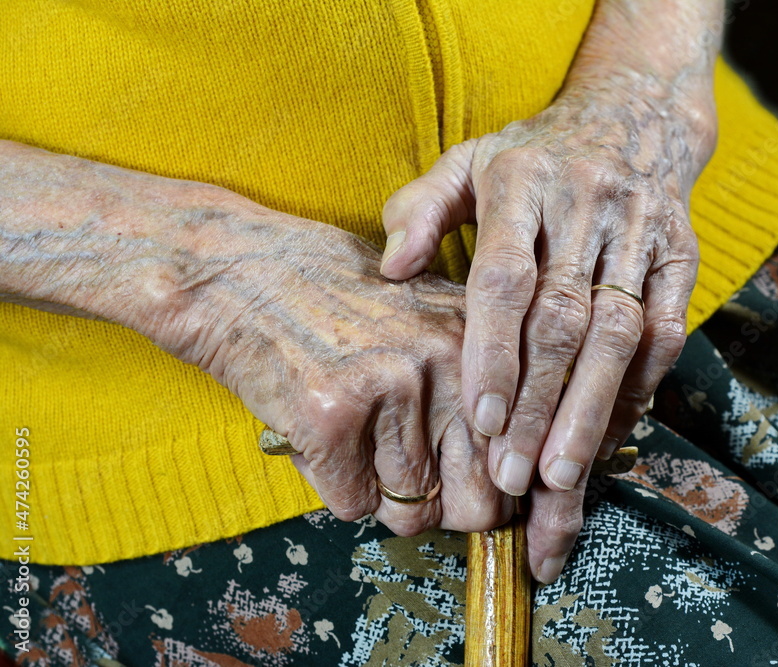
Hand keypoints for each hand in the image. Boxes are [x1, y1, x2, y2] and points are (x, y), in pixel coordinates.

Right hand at [0, 141, 511, 536]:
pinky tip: (318, 436)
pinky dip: (332, 486)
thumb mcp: (427, 321)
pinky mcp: (331, 413)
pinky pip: (353, 505)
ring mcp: (390, 385)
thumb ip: (471, 389)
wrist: (242, 272)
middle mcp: (447, 361)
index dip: (495, 491)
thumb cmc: (336, 302)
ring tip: (353, 441)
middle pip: (477, 504)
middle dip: (444, 509)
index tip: (471, 494)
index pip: (518, 457)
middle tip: (408, 482)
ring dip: (378, 494)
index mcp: (480, 341)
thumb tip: (504, 484)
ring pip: (410, 512)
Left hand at [379, 68, 715, 578]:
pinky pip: (666, 330)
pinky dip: (638, 387)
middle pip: (564, 318)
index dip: (494, 351)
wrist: (635, 115)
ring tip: (561, 477)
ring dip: (590, 409)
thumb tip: (391, 269)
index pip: (507, 276)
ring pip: (619, 332)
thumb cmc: (534, 154)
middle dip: (539, 403)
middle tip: (511, 474)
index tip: (480, 420)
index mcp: (523, 181)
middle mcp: (587, 206)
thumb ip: (421, 209)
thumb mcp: (468, 161)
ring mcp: (640, 232)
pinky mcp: (682, 255)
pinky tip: (609, 436)